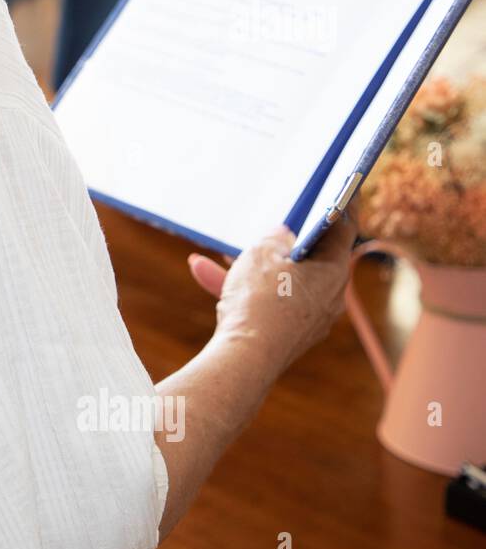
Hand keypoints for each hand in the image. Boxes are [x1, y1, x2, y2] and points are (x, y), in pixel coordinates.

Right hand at [186, 215, 357, 373]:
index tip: (339, 189)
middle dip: (282, 242)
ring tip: (224, 252)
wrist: (245, 359)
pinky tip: (205, 272)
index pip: (343, 229)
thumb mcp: (262, 253)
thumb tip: (282, 236)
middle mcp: (329, 298)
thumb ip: (274, 238)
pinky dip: (243, 290)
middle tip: (272, 223)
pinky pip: (266, 304)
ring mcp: (308, 319)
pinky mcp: (285, 335)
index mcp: (335, 272)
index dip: (338, 206)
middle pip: (309, 258)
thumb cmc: (260, 301)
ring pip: (281, 282)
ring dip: (252, 267)